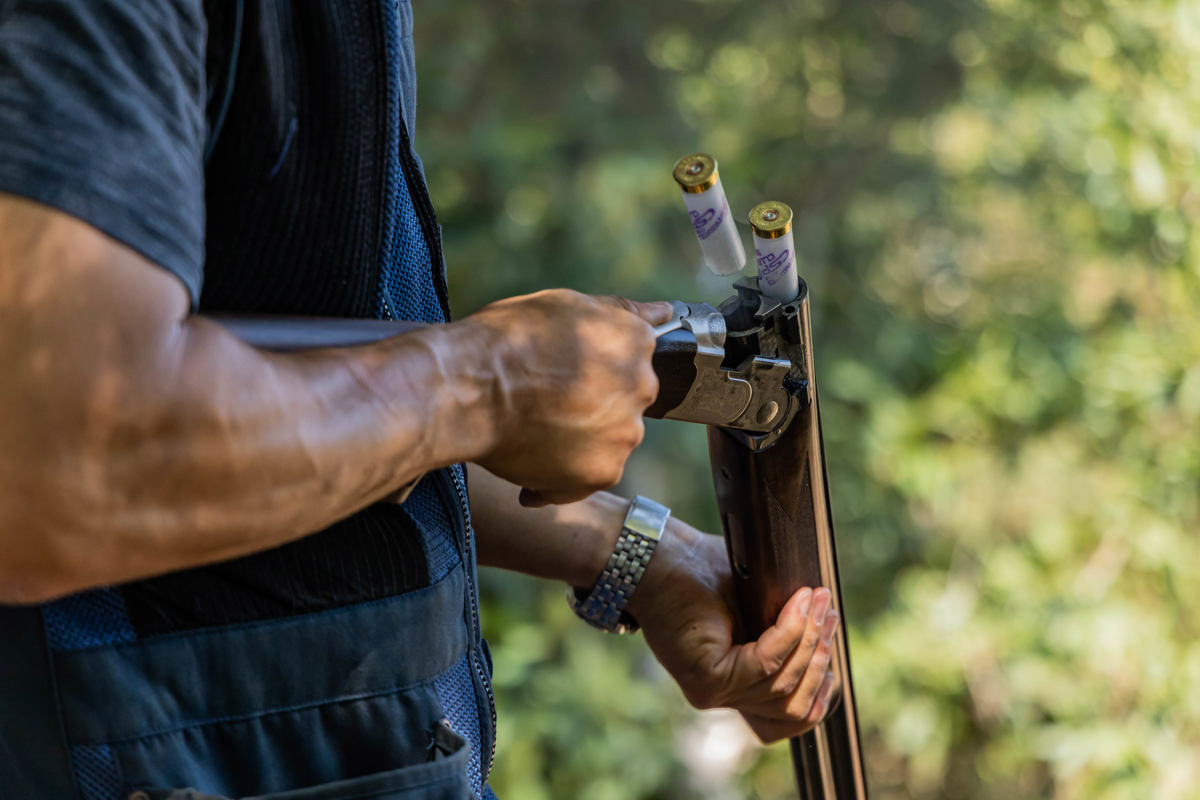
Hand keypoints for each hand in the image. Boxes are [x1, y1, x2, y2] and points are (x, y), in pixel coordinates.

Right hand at [464, 289, 672, 506]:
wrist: (472, 386)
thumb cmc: (508, 340)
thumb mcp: (566, 305)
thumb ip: (620, 313)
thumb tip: (664, 312)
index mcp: (636, 341)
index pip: (628, 359)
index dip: (590, 368)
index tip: (563, 373)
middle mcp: (642, 386)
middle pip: (620, 402)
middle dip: (587, 405)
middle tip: (541, 401)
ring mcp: (625, 432)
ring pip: (606, 441)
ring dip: (575, 441)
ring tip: (529, 430)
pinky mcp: (603, 471)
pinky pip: (584, 479)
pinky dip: (557, 479)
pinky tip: (523, 460)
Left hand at [628, 520, 840, 742]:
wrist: (658, 558)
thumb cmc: (702, 573)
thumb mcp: (756, 605)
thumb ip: (783, 628)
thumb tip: (825, 629)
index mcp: (736, 682)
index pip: (790, 711)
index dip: (819, 685)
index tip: (831, 641)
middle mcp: (725, 694)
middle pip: (793, 703)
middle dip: (818, 654)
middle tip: (828, 610)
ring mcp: (714, 693)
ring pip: (783, 683)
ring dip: (808, 638)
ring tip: (816, 600)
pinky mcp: (707, 681)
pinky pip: (765, 664)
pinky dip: (788, 632)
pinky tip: (797, 604)